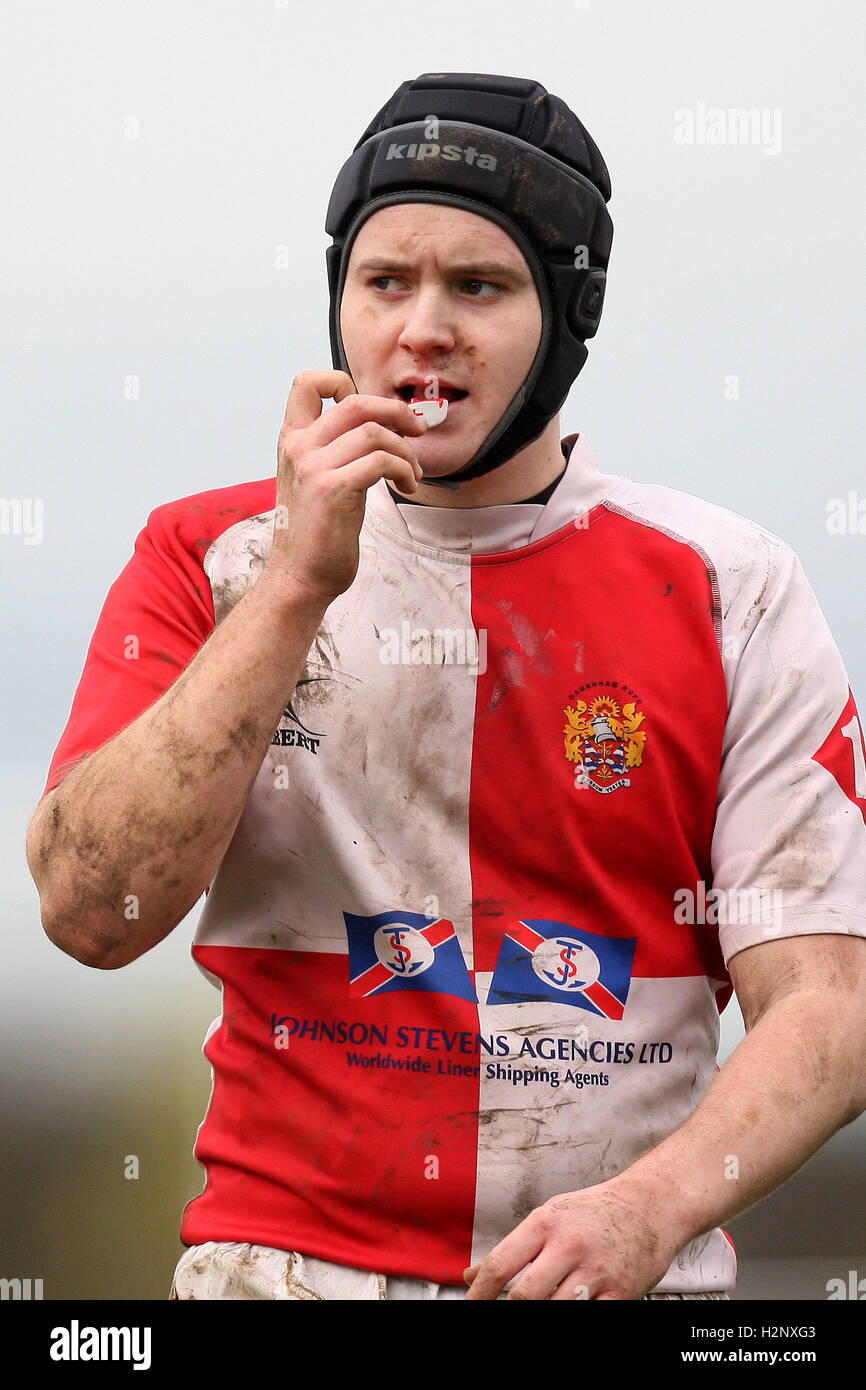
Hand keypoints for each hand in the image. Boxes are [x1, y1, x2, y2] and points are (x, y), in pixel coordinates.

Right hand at [267, 370, 427, 606]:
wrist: (300, 577)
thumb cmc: (315, 533)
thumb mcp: (315, 480)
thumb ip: (334, 451)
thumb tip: (378, 428)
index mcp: (292, 440)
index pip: (307, 383)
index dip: (343, 381)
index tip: (373, 410)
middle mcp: (298, 447)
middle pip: (355, 401)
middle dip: (396, 412)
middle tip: (418, 431)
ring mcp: (314, 467)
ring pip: (374, 432)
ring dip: (406, 451)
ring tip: (413, 474)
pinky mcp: (333, 490)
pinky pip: (382, 461)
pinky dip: (405, 471)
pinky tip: (408, 488)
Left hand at [462, 1180, 679, 1299]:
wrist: (649, 1206)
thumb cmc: (596, 1211)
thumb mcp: (549, 1216)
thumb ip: (511, 1248)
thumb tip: (471, 1274)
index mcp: (545, 1223)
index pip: (502, 1264)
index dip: (480, 1293)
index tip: (472, 1304)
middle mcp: (569, 1246)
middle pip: (525, 1295)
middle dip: (509, 1311)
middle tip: (501, 1315)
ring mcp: (596, 1271)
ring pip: (555, 1309)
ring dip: (542, 1314)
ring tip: (538, 1307)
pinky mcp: (620, 1292)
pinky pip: (590, 1316)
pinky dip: (576, 1316)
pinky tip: (570, 1309)